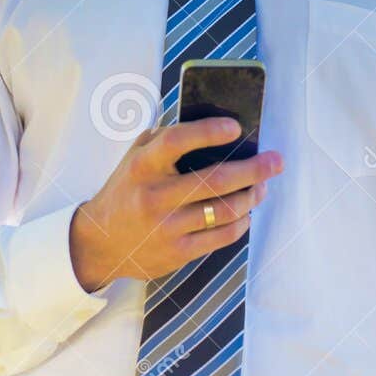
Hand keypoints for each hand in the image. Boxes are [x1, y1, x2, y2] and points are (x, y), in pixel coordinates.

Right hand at [69, 116, 282, 291]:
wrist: (100, 243)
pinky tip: (247, 211)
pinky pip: (222, 236)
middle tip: (276, 161)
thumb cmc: (126, 190)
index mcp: (142, 166)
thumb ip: (164, 139)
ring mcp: (167, 227)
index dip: (208, 132)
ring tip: (262, 186)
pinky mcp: (178, 252)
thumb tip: (211, 123)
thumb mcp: (134, 158)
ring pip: (225, 210)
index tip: (236, 127)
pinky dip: (242, 221)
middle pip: (215, 180)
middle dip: (254, 169)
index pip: (176, 142)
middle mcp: (154, 197)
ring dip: (252, 196)